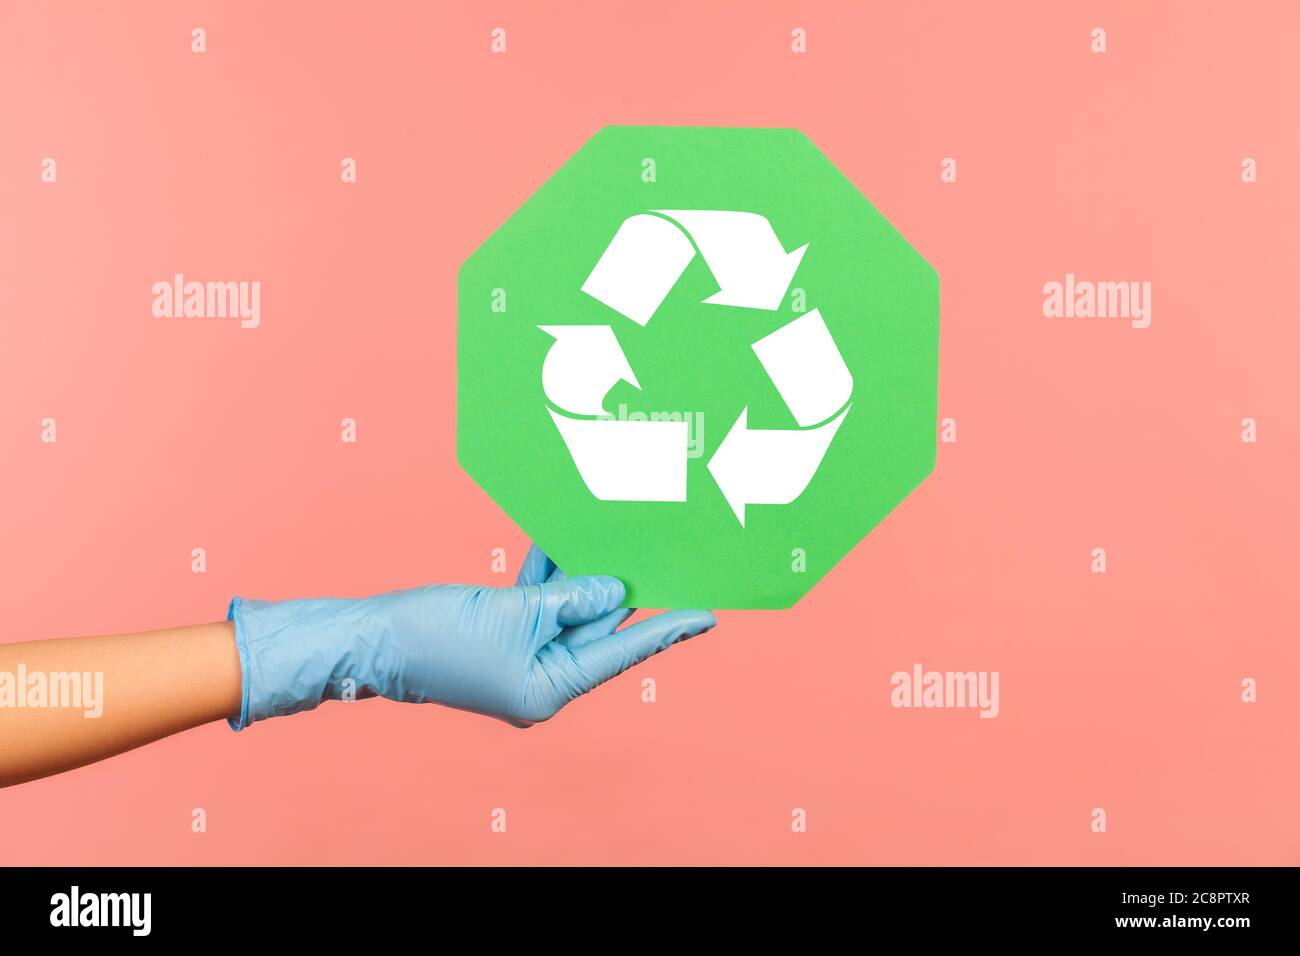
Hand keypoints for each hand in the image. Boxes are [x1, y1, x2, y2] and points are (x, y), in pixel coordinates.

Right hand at [227, 545, 716, 728]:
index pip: (620, 654)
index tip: (708, 615)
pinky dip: (548, 576)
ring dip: (583, 577)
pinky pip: (537, 604)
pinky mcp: (502, 636)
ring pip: (567, 611)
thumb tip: (613, 592)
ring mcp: (521, 659)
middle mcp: (541, 679)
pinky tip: (562, 542)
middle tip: (668, 560)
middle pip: (596, 630)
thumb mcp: (514, 612)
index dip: (666, 630)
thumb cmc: (436, 634)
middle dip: (623, 592)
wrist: (371, 639)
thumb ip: (569, 599)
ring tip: (618, 539)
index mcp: (549, 689)